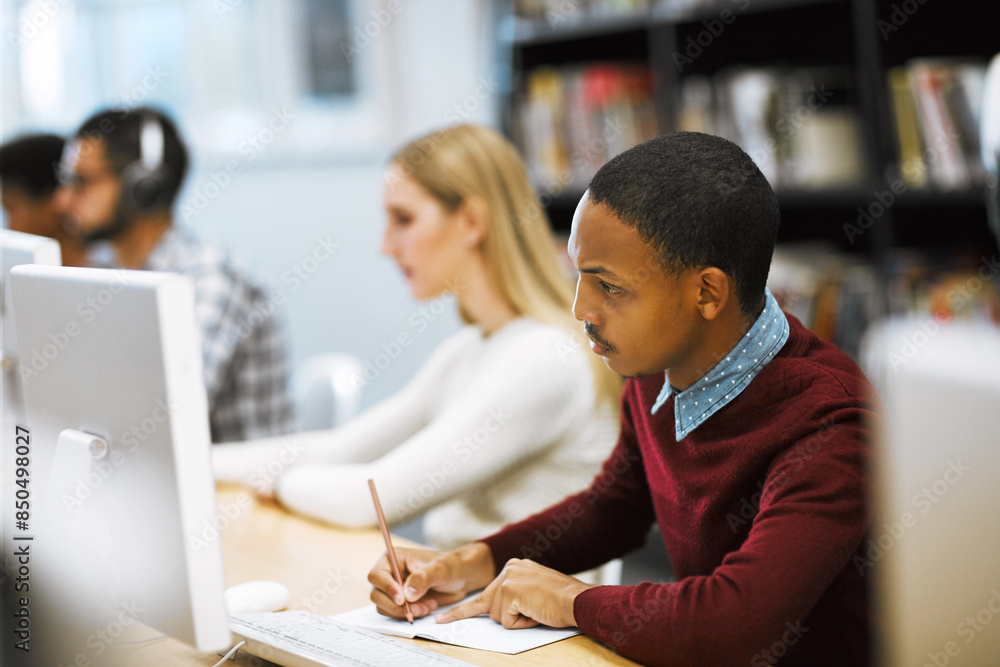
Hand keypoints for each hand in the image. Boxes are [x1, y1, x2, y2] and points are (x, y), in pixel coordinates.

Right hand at [368, 542, 494, 619]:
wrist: (460, 577)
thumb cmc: (450, 566)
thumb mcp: (439, 569)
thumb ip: (423, 578)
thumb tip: (407, 594)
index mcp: (393, 559)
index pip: (377, 575)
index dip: (387, 589)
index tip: (402, 599)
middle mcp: (390, 574)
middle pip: (377, 595)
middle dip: (396, 606)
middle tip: (417, 608)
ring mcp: (394, 589)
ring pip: (384, 607)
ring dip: (404, 612)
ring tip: (425, 607)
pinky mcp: (401, 602)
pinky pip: (395, 614)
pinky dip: (409, 615)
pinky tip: (426, 607)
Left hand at [436, 558, 596, 628]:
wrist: (576, 600)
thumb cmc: (560, 601)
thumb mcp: (533, 592)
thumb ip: (515, 596)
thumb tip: (497, 613)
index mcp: (513, 567)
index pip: (484, 593)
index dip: (463, 611)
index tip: (442, 619)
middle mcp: (508, 569)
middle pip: (490, 607)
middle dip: (507, 617)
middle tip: (533, 610)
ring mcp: (507, 579)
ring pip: (497, 616)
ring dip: (518, 620)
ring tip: (537, 609)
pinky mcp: (509, 591)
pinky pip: (505, 621)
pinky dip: (522, 623)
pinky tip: (536, 611)